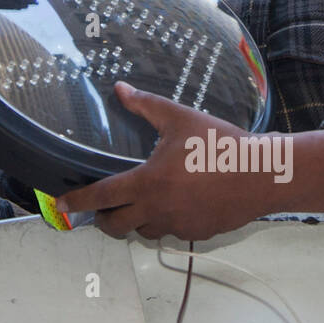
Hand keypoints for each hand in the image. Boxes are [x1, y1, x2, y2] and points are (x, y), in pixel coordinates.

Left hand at [54, 81, 272, 240]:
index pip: (102, 196)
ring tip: (138, 204)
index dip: (78, 201)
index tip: (61, 205)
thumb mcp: (179, 118)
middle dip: (103, 219)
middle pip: (116, 225)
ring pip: (143, 231)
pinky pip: (171, 232)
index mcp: (148, 182)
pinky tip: (173, 205)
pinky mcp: (197, 233)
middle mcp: (158, 209)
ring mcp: (178, 225)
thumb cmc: (220, 143)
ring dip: (135, 221)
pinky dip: (164, 222)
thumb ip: (146, 105)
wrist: (262, 173)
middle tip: (102, 209)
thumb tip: (120, 89)